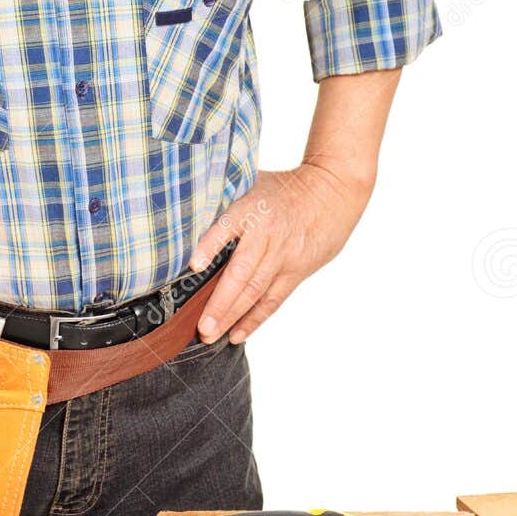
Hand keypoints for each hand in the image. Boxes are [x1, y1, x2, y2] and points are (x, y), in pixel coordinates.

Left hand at [189, 163, 373, 344]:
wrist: (331, 193)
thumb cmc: (283, 187)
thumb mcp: (252, 180)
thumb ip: (223, 196)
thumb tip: (185, 206)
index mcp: (251, 210)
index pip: (226, 228)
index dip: (209, 246)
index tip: (193, 265)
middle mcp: (267, 236)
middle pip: (241, 274)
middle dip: (219, 302)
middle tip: (200, 326)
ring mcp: (283, 257)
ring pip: (255, 292)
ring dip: (232, 316)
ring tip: (210, 335)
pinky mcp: (296, 271)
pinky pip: (273, 299)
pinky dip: (254, 319)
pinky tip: (236, 334)